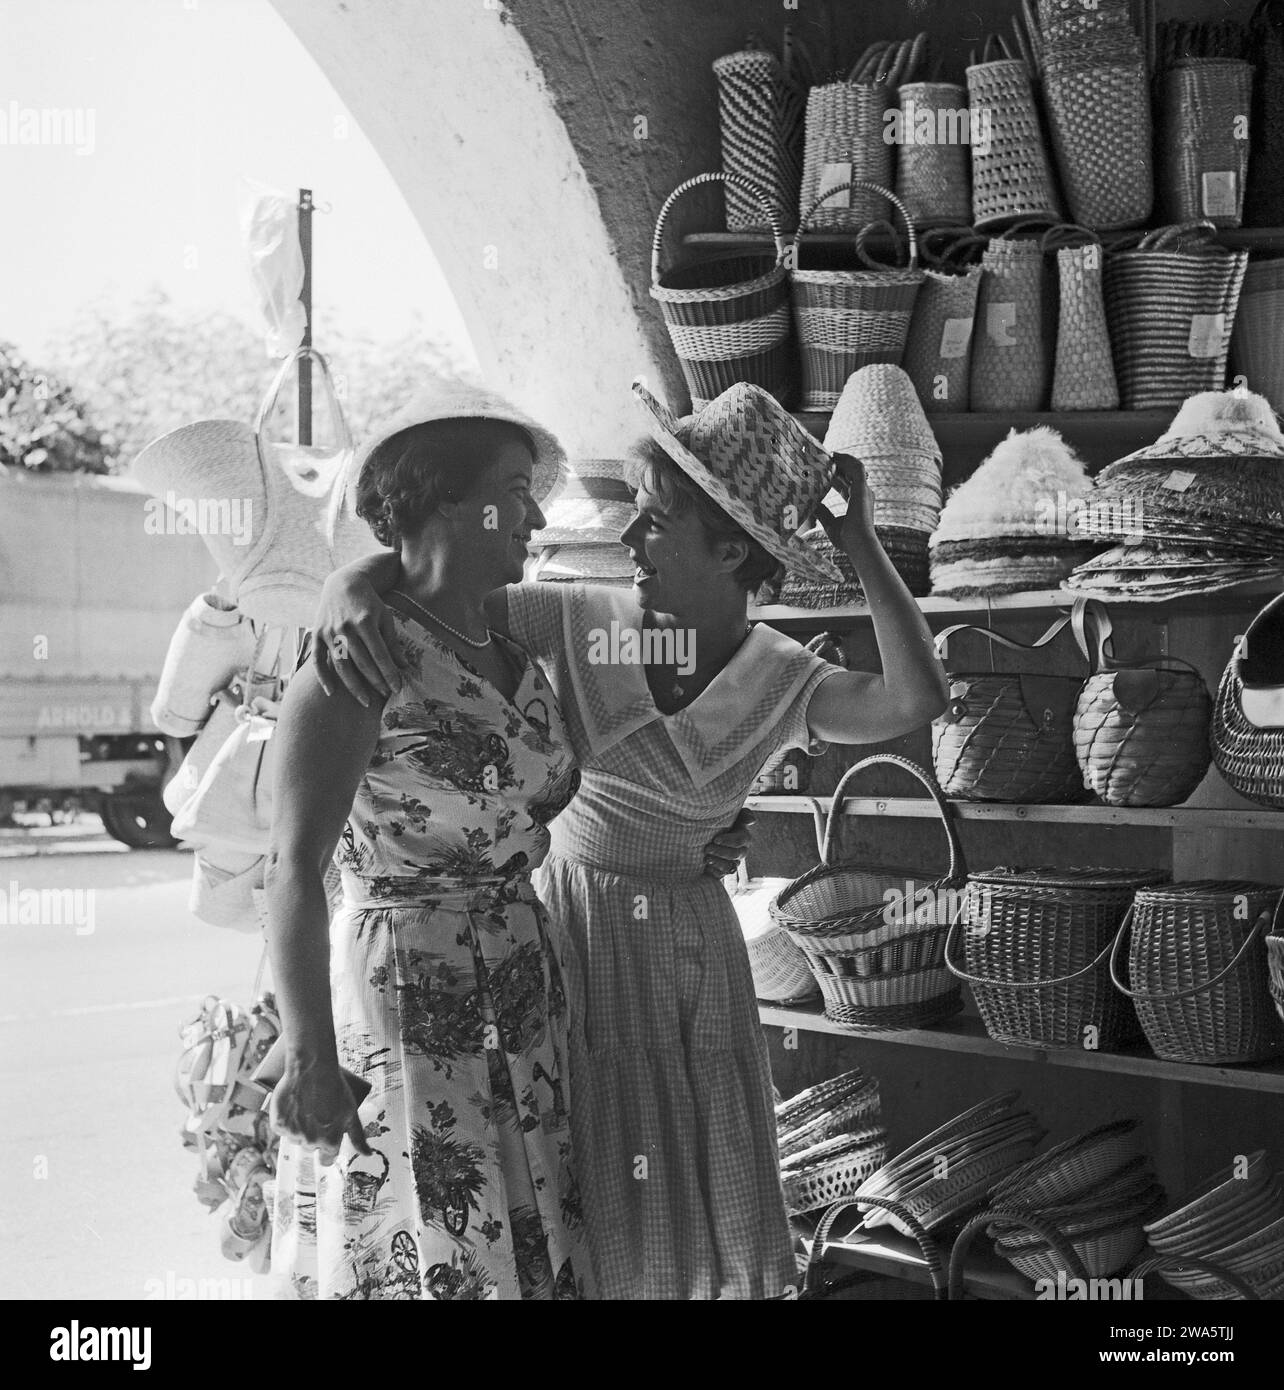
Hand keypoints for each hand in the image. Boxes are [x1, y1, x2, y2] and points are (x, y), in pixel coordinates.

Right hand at [269, 1057, 372, 1165]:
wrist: (312, 1068)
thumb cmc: (334, 1088)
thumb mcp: (352, 1112)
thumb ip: (358, 1137)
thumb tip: (368, 1154)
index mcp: (330, 1142)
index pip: (327, 1159)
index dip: (327, 1149)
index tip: (326, 1137)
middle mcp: (311, 1142)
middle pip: (311, 1148)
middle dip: (314, 1135)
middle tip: (317, 1113)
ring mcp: (293, 1134)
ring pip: (295, 1138)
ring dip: (299, 1127)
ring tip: (306, 1106)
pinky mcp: (278, 1125)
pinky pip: (281, 1129)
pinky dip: (285, 1120)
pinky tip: (293, 1106)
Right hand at [314, 572, 404, 706]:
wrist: (342, 584)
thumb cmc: (369, 603)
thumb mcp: (384, 617)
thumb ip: (392, 642)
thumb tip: (404, 665)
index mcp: (365, 622)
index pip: (379, 654)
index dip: (388, 673)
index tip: (397, 688)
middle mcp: (346, 628)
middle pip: (362, 662)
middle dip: (375, 682)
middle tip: (384, 696)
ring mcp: (329, 632)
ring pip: (341, 665)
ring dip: (353, 686)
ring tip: (365, 701)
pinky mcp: (317, 634)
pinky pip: (317, 659)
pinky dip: (323, 677)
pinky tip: (331, 693)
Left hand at [702, 808, 755, 878]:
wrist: (708, 835)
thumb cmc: (722, 822)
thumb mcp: (734, 816)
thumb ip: (744, 815)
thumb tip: (751, 821)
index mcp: (744, 837)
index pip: (740, 840)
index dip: (729, 841)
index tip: (716, 839)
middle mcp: (741, 852)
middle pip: (735, 855)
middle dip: (721, 852)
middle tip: (707, 848)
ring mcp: (733, 863)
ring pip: (730, 867)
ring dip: (717, 863)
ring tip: (706, 858)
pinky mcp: (723, 872)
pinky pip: (721, 876)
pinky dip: (714, 872)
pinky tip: (706, 867)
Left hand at [815, 454, 877, 551]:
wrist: (858, 544)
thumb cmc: (846, 539)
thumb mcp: (829, 523)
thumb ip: (822, 512)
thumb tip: (810, 504)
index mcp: (857, 502)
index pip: (845, 484)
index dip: (834, 476)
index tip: (822, 470)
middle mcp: (863, 494)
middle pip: (850, 474)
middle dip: (837, 465)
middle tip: (822, 458)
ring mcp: (864, 490)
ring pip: (854, 467)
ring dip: (842, 459)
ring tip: (828, 453)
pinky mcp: (863, 488)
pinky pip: (857, 467)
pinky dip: (846, 460)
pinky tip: (834, 456)